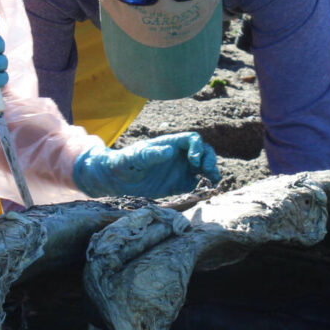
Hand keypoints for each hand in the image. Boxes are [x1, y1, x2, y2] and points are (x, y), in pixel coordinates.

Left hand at [73, 133, 220, 197]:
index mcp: (170, 144)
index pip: (192, 140)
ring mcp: (179, 170)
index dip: (197, 148)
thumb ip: (150, 154)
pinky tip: (206, 190)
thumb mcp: (134, 158)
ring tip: (213, 180)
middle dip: (208, 159)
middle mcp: (178, 155)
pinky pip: (196, 183)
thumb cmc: (122, 163)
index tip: (194, 160)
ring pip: (202, 167)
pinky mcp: (178, 184)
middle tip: (207, 171)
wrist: (116, 180)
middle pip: (202, 151)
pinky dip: (204, 185)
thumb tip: (169, 150)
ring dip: (210, 171)